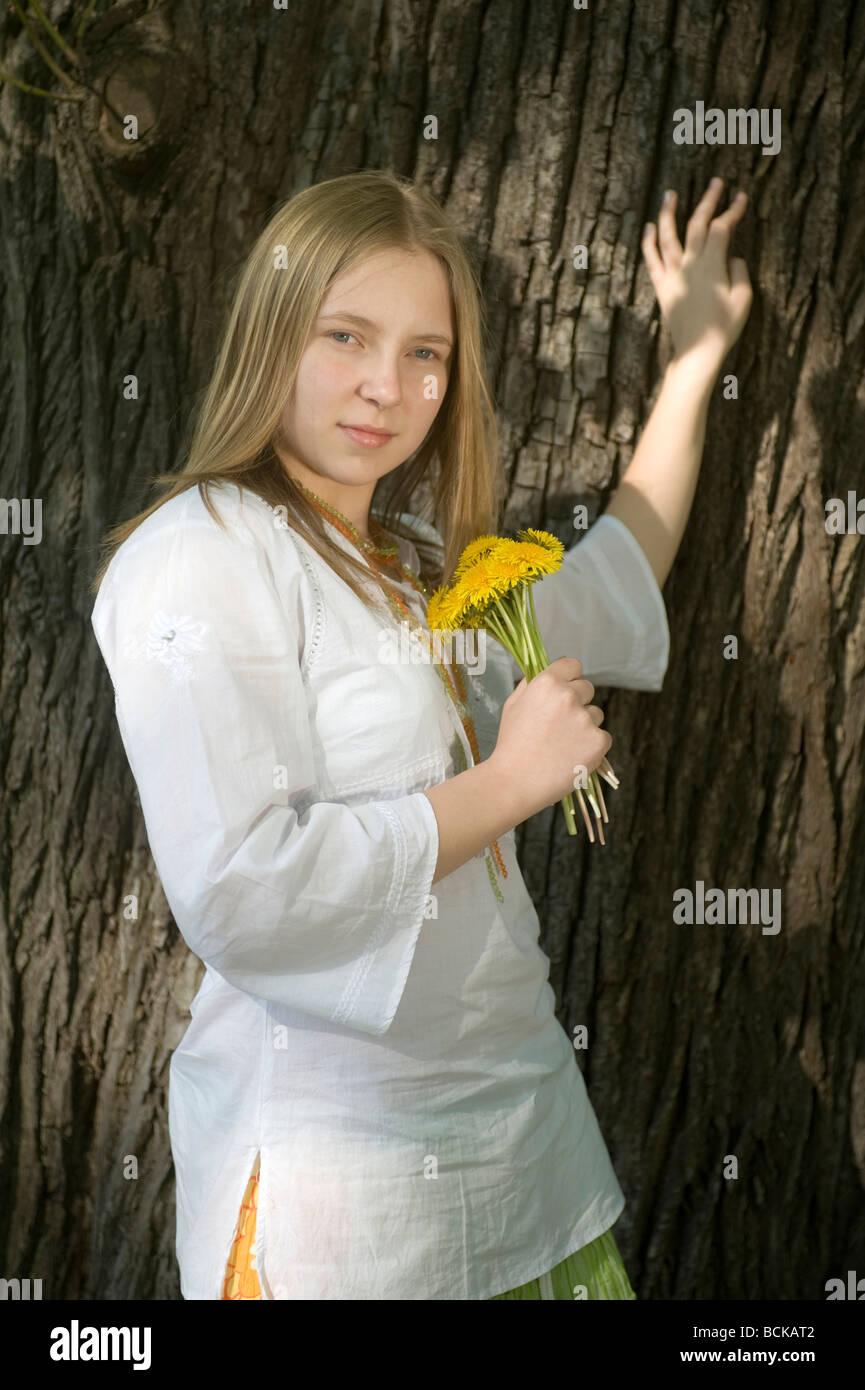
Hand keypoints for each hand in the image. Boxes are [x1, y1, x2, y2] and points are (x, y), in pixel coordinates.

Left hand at [642, 177, 752, 376]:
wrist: (696, 351)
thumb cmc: (724, 328)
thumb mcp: (744, 299)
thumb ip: (739, 272)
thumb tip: (732, 258)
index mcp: (713, 265)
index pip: (722, 228)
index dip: (733, 210)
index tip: (741, 197)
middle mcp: (690, 264)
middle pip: (697, 224)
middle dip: (708, 200)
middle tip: (717, 182)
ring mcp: (673, 274)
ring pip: (668, 235)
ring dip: (669, 212)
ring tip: (671, 193)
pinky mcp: (661, 286)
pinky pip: (651, 259)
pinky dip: (649, 241)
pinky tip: (650, 227)